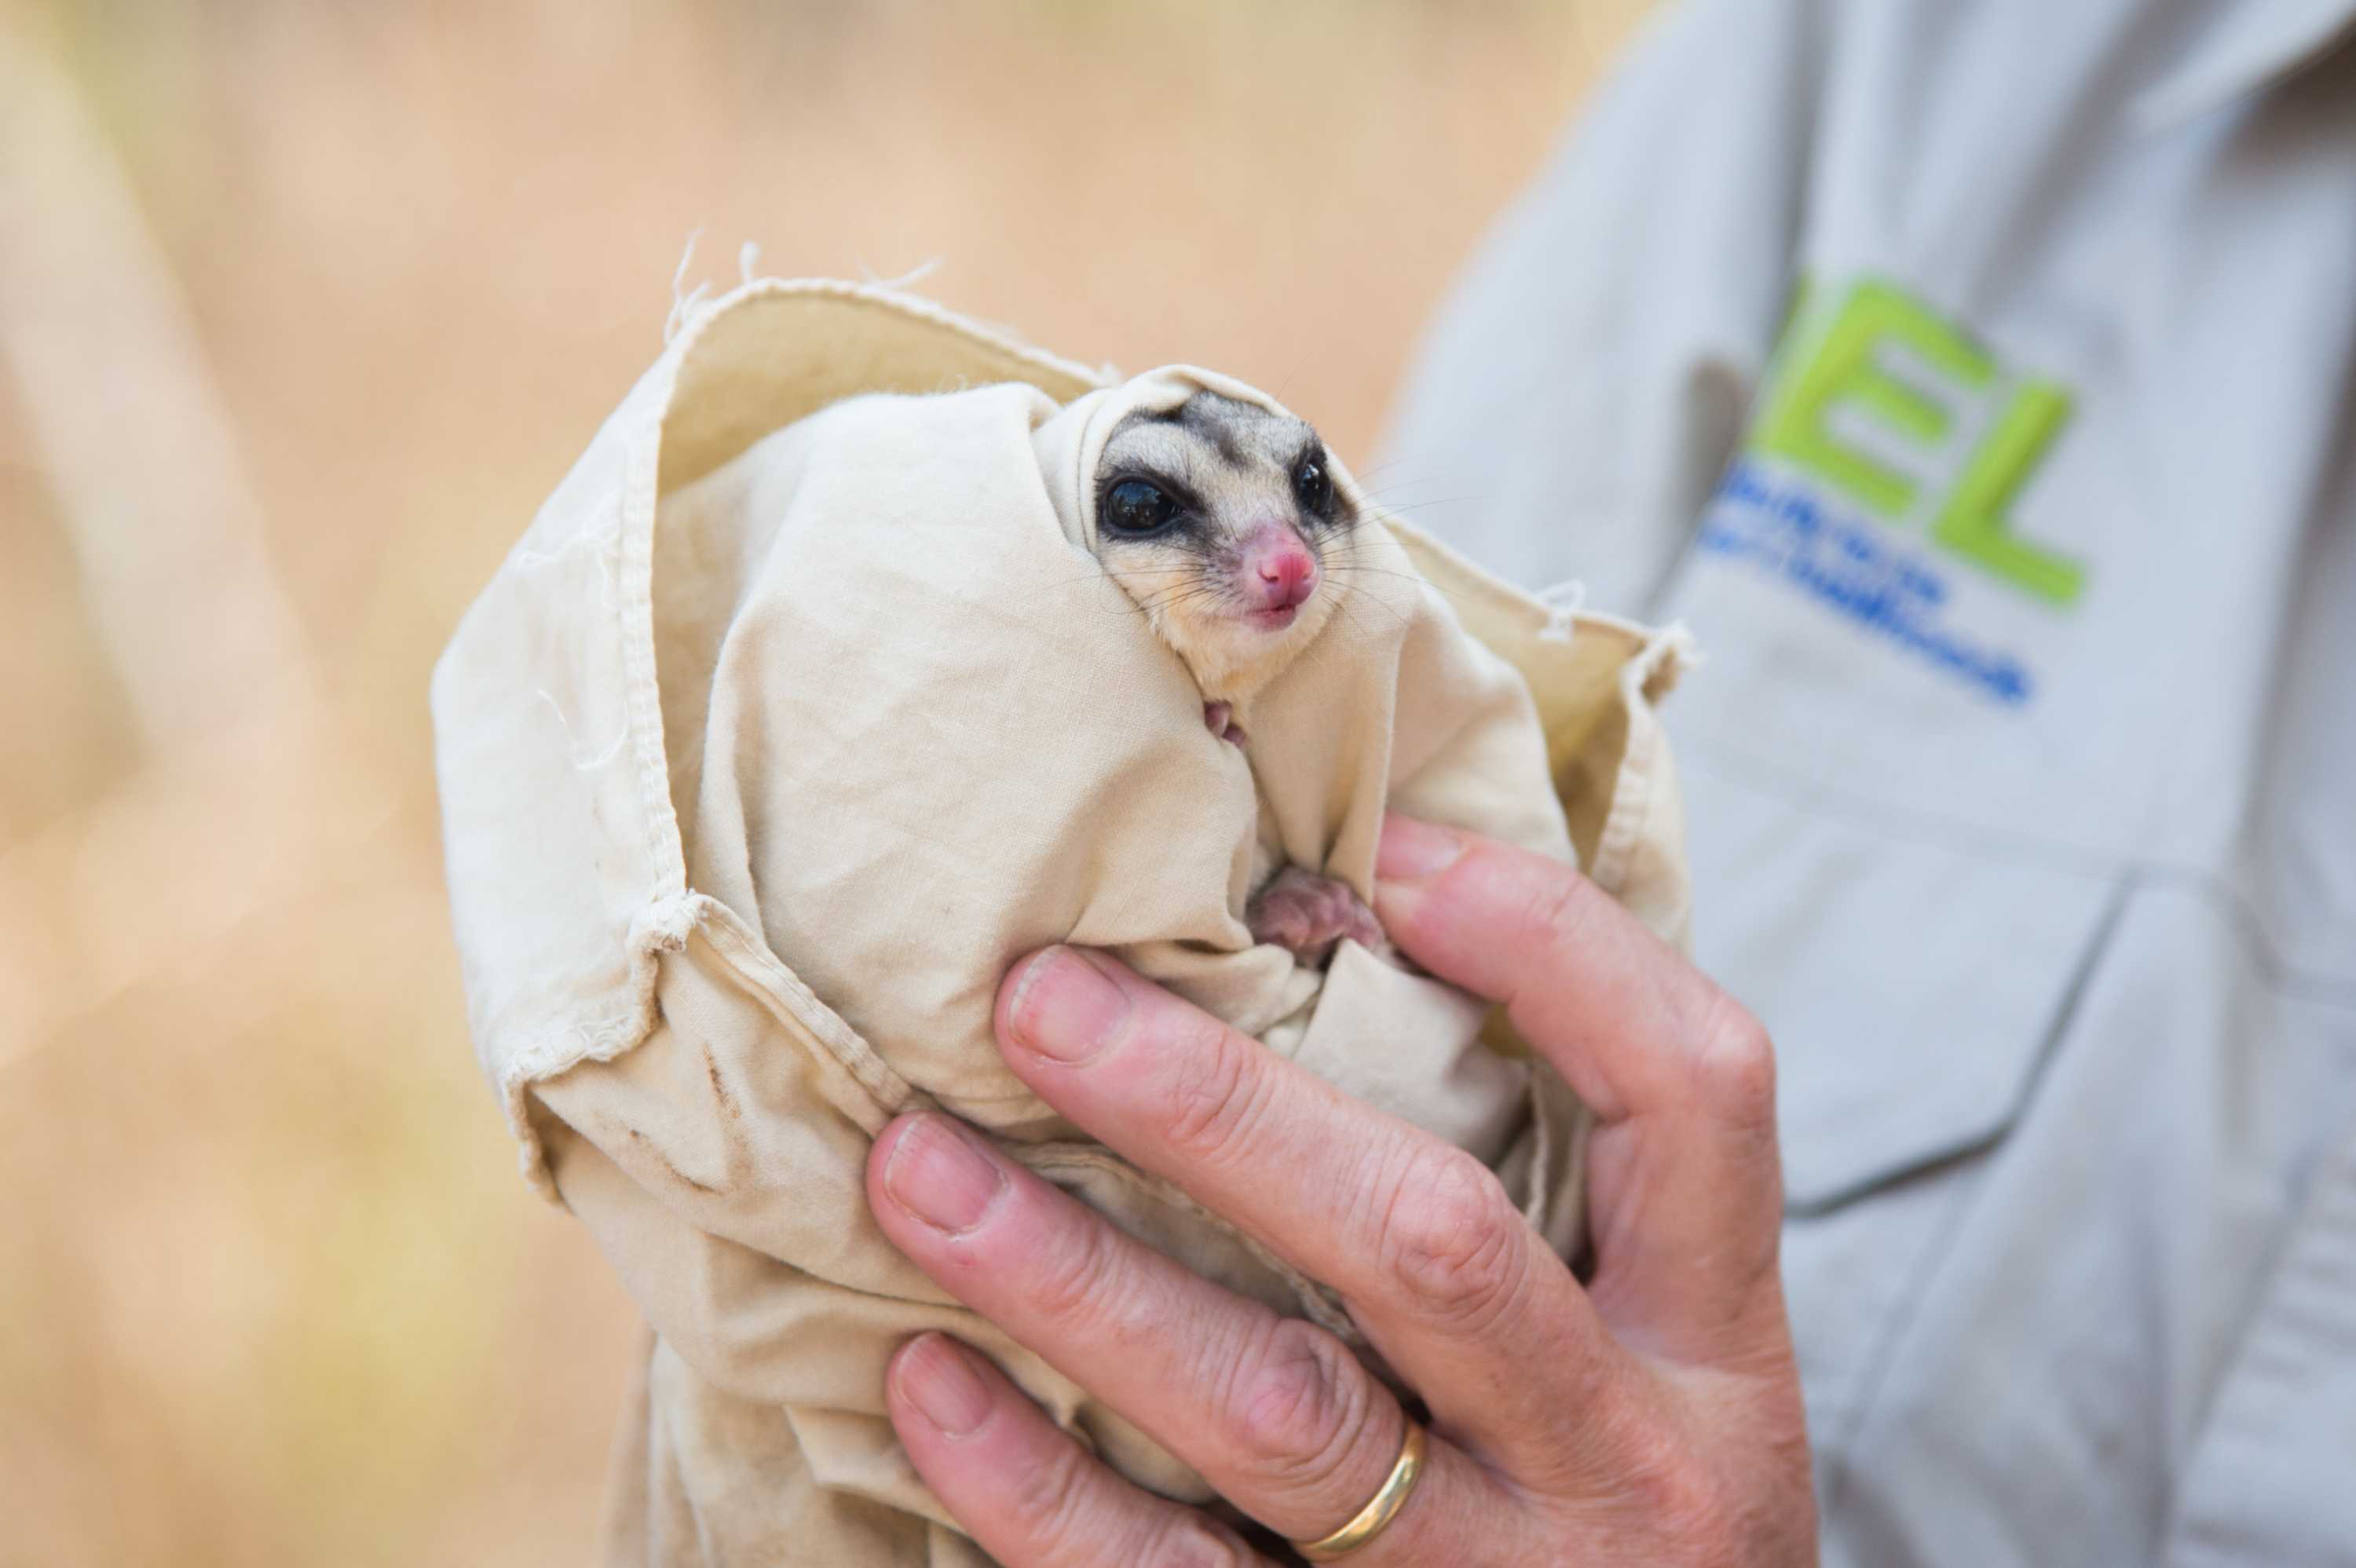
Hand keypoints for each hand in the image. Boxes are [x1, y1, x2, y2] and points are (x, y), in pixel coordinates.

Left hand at [865, 815, 1815, 1564]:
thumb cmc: (1610, 1517)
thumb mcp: (1649, 1365)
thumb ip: (1542, 1198)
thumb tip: (1347, 940)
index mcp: (1713, 1346)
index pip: (1690, 1091)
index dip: (1546, 940)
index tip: (1374, 853)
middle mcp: (1625, 1462)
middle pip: (1432, 1244)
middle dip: (1220, 1109)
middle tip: (1037, 1001)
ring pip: (1280, 1417)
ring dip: (1080, 1282)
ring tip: (917, 1171)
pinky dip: (1038, 1490)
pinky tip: (930, 1384)